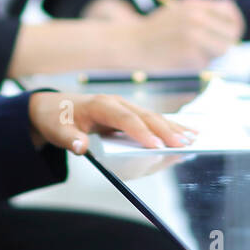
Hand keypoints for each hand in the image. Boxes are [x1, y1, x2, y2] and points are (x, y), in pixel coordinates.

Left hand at [28, 91, 195, 153]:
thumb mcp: (57, 130)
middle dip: (165, 130)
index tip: (156, 146)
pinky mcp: (130, 114)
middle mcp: (117, 103)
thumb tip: (81, 147)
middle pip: (145, 116)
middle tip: (183, 145)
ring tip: (193, 139)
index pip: (124, 119)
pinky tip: (187, 133)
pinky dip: (170, 126)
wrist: (55, 107)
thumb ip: (69, 139)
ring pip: (153, 116)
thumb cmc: (58, 118)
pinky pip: (152, 120)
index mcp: (100, 105)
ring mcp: (125, 107)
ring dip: (173, 127)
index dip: (141, 132)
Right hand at [128, 0, 244, 69]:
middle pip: (231, 33)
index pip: (229, 12)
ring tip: (194, 52)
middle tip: (215, 47)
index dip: (234, 23)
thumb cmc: (156, 31)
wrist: (131, 47)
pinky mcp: (191, 55)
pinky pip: (207, 61)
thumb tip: (231, 4)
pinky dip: (199, 63)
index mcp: (193, 5)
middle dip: (226, 42)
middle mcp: (196, 17)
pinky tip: (182, 59)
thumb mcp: (178, 12)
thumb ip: (204, 9)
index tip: (231, 31)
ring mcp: (194, 36)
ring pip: (222, 49)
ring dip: (213, 53)